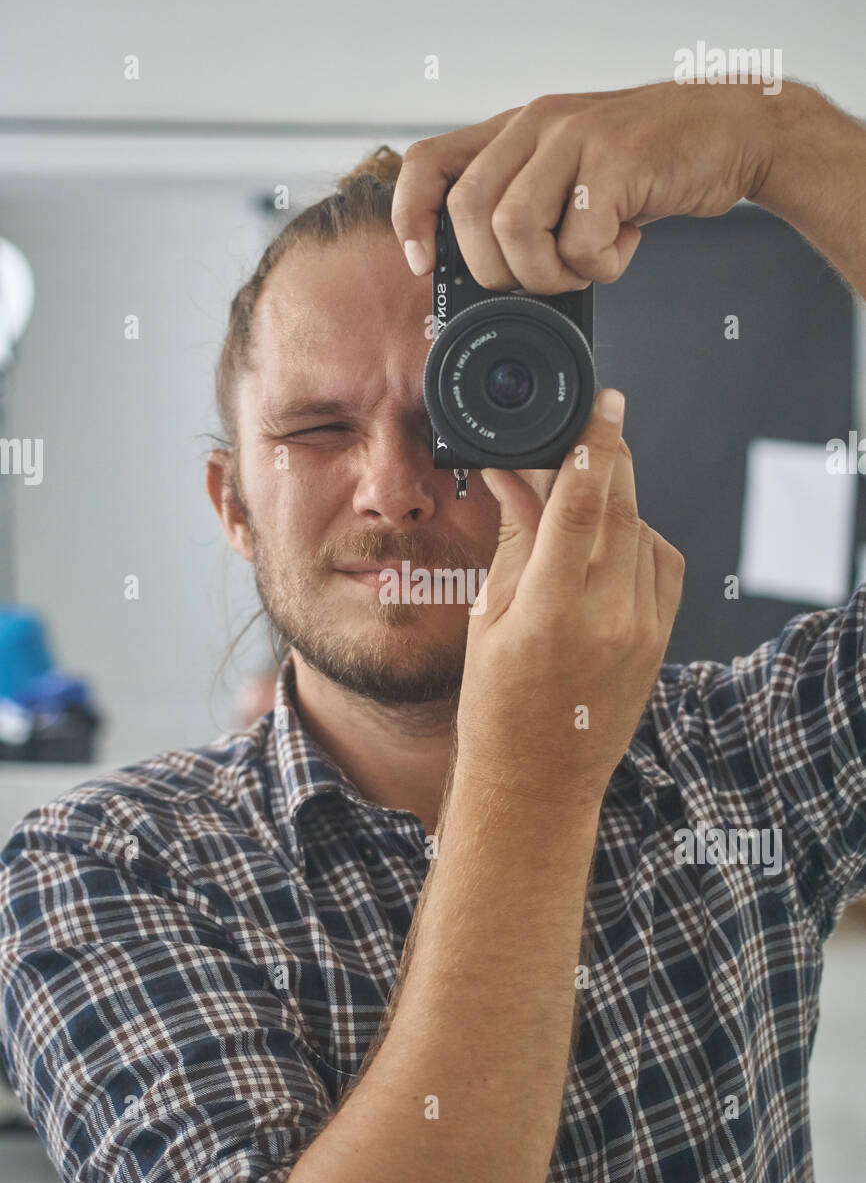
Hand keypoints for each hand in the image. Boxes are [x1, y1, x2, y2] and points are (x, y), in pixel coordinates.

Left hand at [391, 80, 792, 291]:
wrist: (730, 132)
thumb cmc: (647, 166)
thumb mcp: (571, 175)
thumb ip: (525, 203)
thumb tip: (482, 277)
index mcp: (514, 130)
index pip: (429, 163)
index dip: (413, 216)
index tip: (422, 264)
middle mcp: (536, 123)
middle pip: (469, 213)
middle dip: (499, 270)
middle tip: (545, 276)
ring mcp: (574, 136)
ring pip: (513, 230)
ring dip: (548, 273)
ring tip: (586, 264)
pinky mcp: (615, 158)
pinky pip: (578, 241)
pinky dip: (601, 266)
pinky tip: (623, 246)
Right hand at [454, 388, 683, 808]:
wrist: (539, 779)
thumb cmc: (497, 705)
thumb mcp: (489, 617)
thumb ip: (514, 538)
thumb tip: (514, 472)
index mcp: (549, 612)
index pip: (582, 505)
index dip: (595, 444)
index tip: (604, 402)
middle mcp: (606, 618)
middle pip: (619, 508)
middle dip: (606, 461)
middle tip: (588, 432)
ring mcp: (642, 630)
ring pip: (641, 531)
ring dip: (613, 505)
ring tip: (575, 515)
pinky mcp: (662, 639)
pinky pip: (661, 563)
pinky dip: (637, 540)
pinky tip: (606, 548)